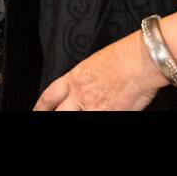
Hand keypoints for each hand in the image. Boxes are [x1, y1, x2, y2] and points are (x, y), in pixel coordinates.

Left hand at [33, 31, 167, 110]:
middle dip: (53, 116)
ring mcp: (94, 108)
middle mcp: (80, 96)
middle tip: (50, 117)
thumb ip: (85, 80)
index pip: (49, 97)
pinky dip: (99, 117)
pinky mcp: (109, 114)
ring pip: (75, 118)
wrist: (139, 61)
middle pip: (59, 113)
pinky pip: (98, 119)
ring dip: (77, 116)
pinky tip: (104, 113)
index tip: (37, 111)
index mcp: (74, 79)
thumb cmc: (123, 57)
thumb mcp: (94, 64)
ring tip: (83, 113)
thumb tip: (86, 89)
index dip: (40, 107)